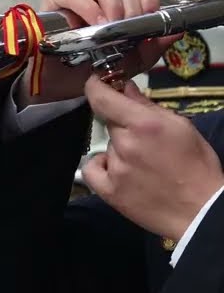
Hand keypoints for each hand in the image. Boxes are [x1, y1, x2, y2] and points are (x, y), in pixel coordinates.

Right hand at [21, 0, 178, 105]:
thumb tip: (176, 33)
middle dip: (132, 8)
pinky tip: (94, 25)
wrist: (61, 82)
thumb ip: (154, 47)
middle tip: (130, 31)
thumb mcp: (131, 60)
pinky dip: (88, 9)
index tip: (151, 15)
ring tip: (112, 27)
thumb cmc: (92, 66)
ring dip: (114, 5)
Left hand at [82, 75, 223, 239]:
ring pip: (108, 147)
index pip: (102, 98)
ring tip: (145, 163)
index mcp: (144, 125)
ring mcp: (115, 169)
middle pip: (110, 124)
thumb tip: (126, 88)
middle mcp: (125, 145)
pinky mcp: (108, 191)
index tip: (95, 82)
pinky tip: (120, 171)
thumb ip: (149, 106)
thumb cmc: (197, 166)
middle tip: (146, 140)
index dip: (95, 86)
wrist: (201, 209)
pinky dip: (102, 167)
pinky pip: (92, 169)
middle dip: (124, 126)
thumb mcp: (182, 128)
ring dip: (120, 149)